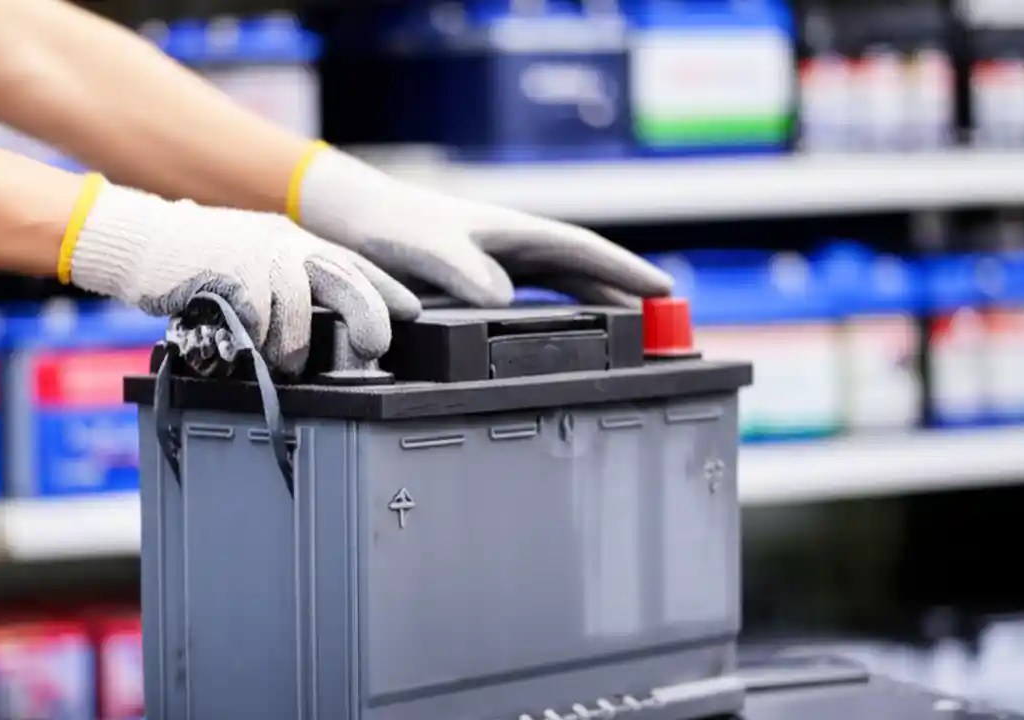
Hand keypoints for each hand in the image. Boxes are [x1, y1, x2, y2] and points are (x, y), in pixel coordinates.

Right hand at [68, 179, 420, 373]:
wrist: (142, 241)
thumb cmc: (197, 262)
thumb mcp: (253, 262)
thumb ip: (287, 287)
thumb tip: (318, 332)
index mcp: (294, 240)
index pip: (355, 262)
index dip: (386, 288)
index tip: (413, 312)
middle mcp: (283, 243)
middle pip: (344, 279)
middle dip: (367, 317)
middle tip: (372, 348)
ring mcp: (256, 255)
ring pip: (298, 308)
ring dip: (293, 345)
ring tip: (284, 363)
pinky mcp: (227, 272)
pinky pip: (256, 316)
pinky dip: (252, 339)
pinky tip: (240, 345)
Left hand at [293, 146, 672, 306]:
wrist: (357, 219)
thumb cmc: (392, 226)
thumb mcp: (427, 248)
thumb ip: (463, 270)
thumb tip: (502, 301)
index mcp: (514, 232)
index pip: (583, 251)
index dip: (625, 270)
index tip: (664, 290)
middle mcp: (515, 245)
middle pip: (584, 269)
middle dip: (625, 292)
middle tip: (665, 323)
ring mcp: (502, 261)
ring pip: (564, 284)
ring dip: (599, 303)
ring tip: (632, 333)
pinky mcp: (482, 277)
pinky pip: (537, 295)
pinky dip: (562, 310)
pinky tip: (568, 332)